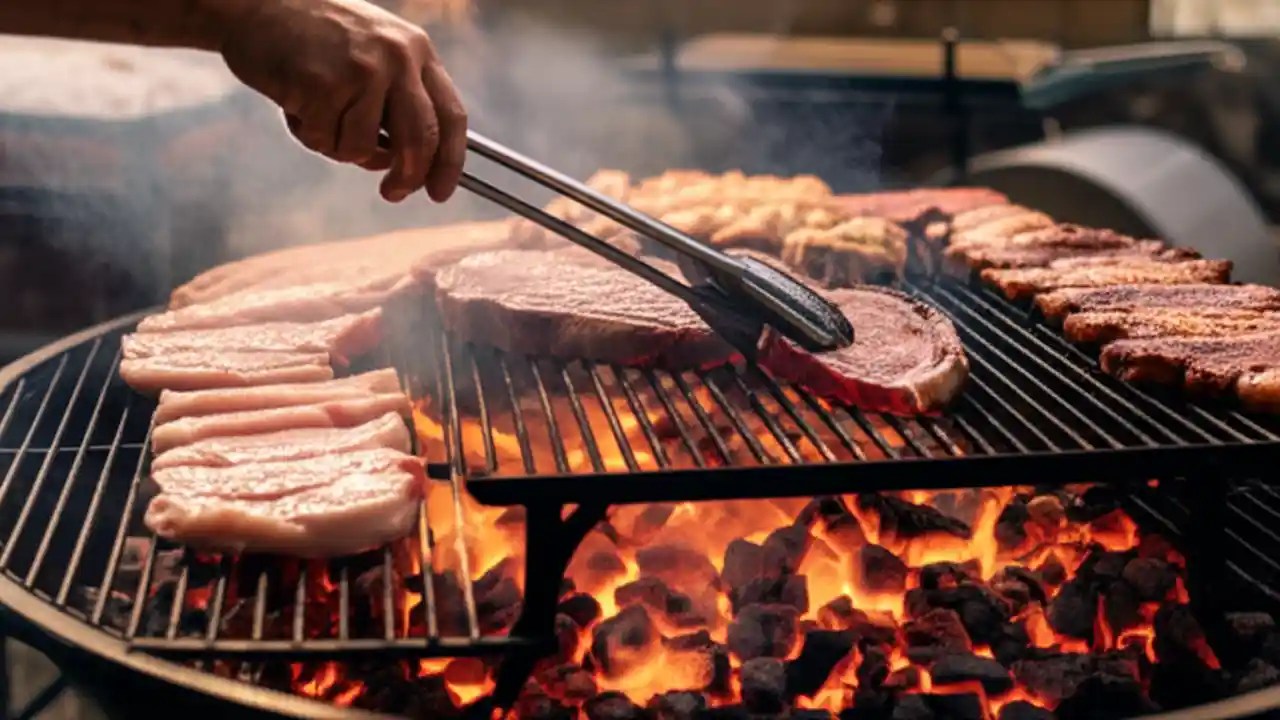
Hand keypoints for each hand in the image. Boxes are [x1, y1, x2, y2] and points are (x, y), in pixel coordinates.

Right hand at [217, 0, 465, 201]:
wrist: (257, 2)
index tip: (440, 192)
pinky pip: (326, 140)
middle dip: (408, 177)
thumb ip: (397, 100)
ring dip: (340, 148)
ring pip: (366, 148)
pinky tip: (295, 102)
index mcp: (417, 51)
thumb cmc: (315, 37)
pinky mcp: (323, 84)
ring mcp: (361, 70)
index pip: (451, 117)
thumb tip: (407, 164)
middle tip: (392, 193)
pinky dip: (309, 134)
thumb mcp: (374, 52)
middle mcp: (397, 58)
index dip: (450, 162)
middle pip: (421, 140)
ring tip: (318, 114)